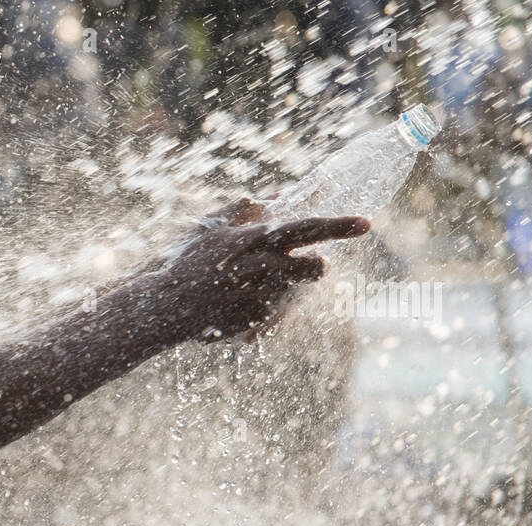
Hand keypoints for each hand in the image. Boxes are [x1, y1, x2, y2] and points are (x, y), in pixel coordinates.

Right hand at [160, 214, 370, 340]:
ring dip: (283, 287)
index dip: (338, 224)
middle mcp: (262, 268)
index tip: (367, 223)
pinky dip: (262, 307)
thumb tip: (269, 197)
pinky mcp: (256, 322)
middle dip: (317, 266)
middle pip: (315, 267)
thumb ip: (242, 211)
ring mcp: (262, 298)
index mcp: (253, 239)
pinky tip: (236, 305)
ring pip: (295, 291)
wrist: (164, 309)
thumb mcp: (210, 228)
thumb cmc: (185, 264)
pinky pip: (274, 312)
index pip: (306, 227)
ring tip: (248, 287)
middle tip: (309, 264)